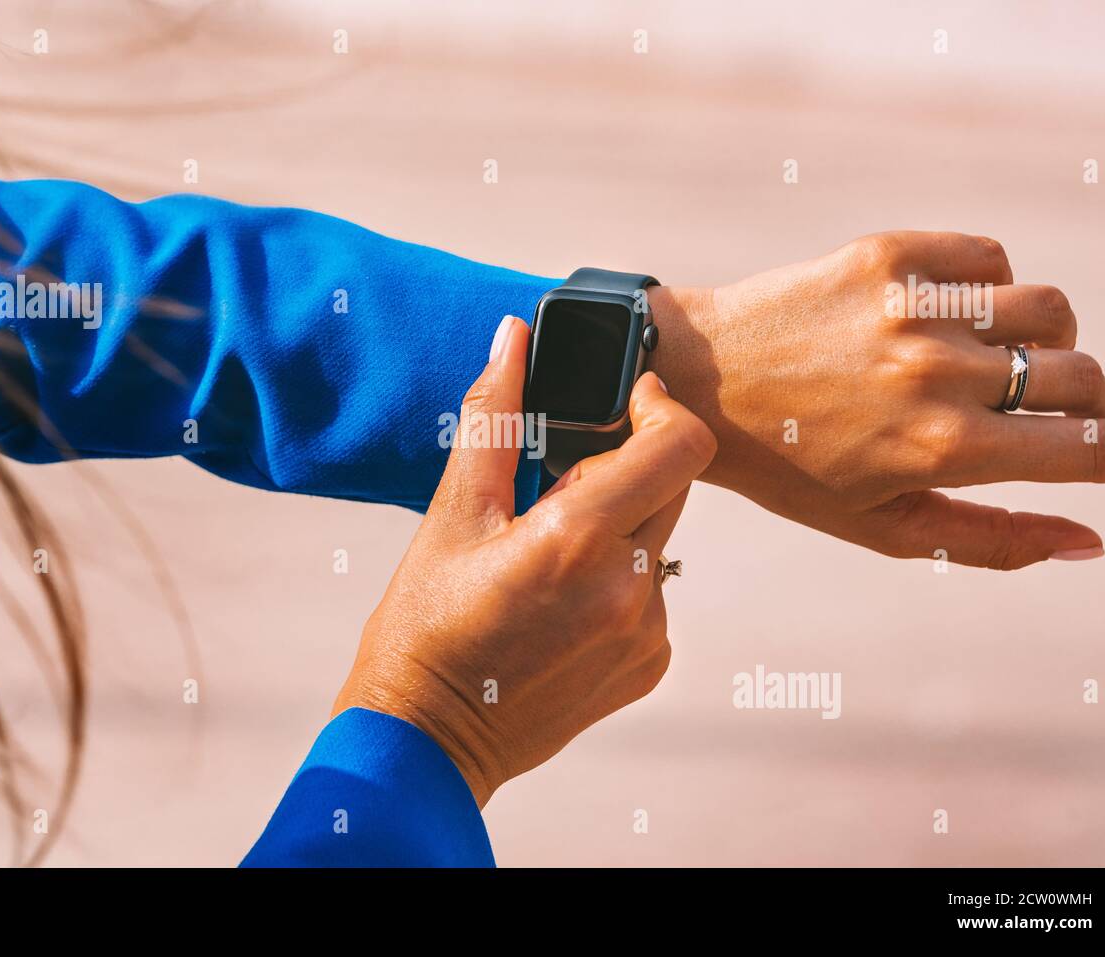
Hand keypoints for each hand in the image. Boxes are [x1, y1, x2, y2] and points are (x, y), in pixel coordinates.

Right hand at [333, 316, 716, 806]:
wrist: (429, 737)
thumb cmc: (425, 628)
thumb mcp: (453, 513)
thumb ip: (493, 418)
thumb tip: (512, 338)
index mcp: (579, 541)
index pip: (679, 444)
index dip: (660, 405)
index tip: (627, 399)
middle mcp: (630, 590)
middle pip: (672, 484)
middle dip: (623, 465)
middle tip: (555, 486)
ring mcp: (647, 633)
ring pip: (659, 537)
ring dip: (618, 525)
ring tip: (545, 556)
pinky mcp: (651, 664)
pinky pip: (654, 590)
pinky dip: (619, 577)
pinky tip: (560, 600)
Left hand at [650, 231, 1104, 568]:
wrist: (698, 381)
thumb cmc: (791, 466)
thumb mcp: (882, 524)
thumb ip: (993, 539)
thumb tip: (1092, 541)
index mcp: (940, 449)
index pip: (1089, 448)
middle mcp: (936, 374)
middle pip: (1082, 377)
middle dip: (1086, 406)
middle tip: (1051, 418)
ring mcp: (913, 308)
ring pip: (1049, 311)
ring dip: (1043, 345)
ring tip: (996, 366)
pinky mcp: (889, 255)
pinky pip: (992, 259)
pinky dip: (990, 291)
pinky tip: (950, 319)